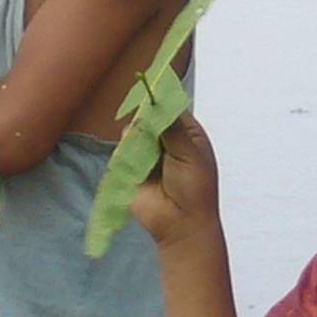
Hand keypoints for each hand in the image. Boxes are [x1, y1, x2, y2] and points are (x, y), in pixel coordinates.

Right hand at [130, 111, 222, 249]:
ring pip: (134, 133)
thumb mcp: (188, 152)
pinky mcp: (131, 168)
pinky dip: (124, 152)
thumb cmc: (193, 188)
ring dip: (134, 138)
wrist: (180, 223)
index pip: (170, 108)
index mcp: (187, 134)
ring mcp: (148, 154)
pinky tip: (134, 161)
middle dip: (144, 120)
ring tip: (144, 153)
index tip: (147, 93)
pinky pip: (122, 152)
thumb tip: (155, 103)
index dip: (160, 101)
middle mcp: (167, 141)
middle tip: (144, 125)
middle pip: (149, 118)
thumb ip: (171, 126)